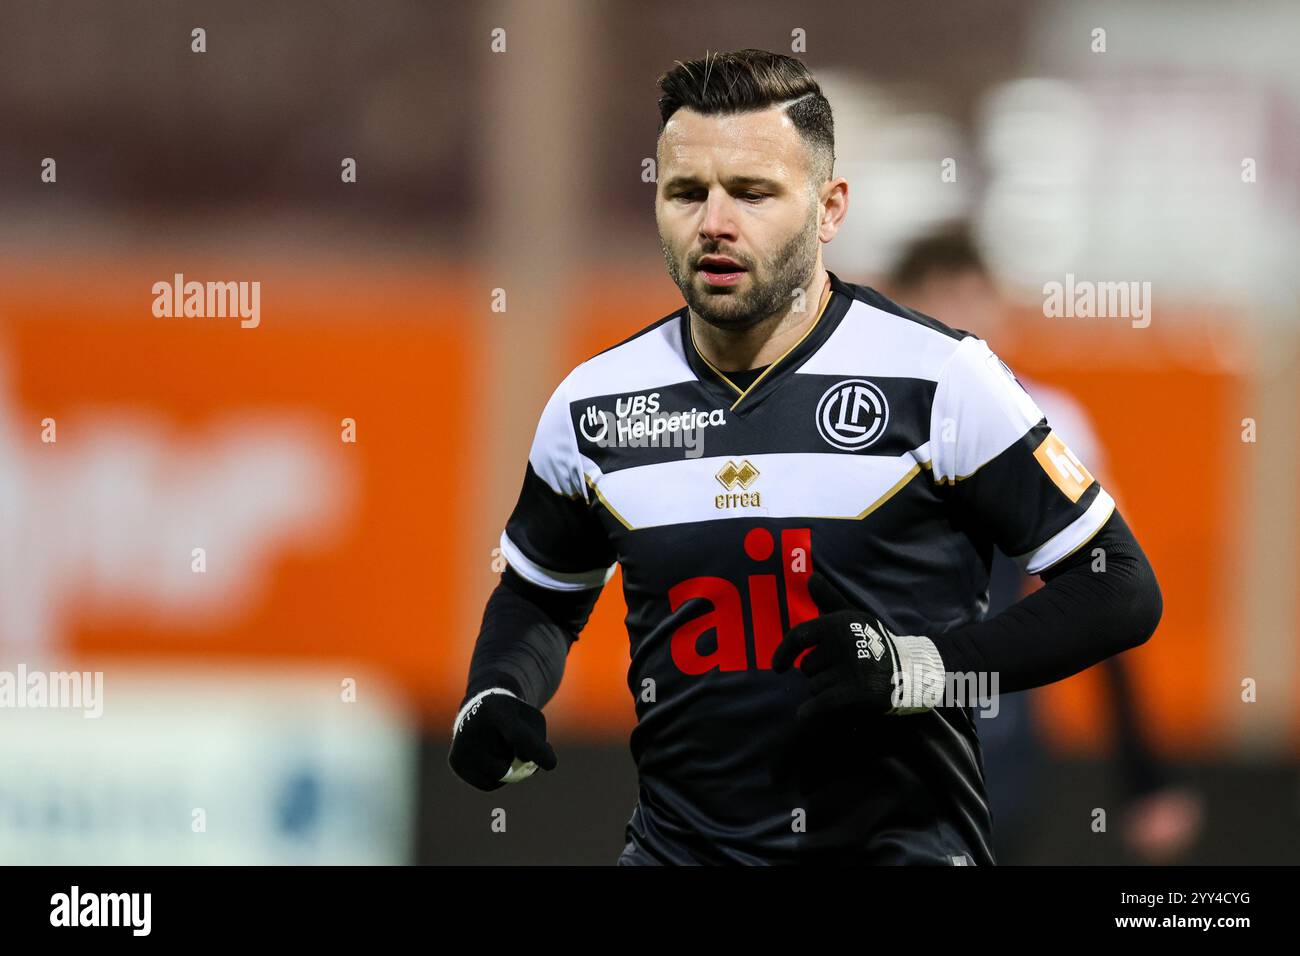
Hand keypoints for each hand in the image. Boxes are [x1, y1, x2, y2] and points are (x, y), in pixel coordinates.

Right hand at [447, 688, 557, 790]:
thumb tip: (526, 768)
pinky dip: (498, 777)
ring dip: (510, 768)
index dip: (535, 751)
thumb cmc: (513, 716)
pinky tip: (490, 756)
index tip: (551, 765)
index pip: (518, 735)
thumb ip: (538, 744)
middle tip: (512, 740)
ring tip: (500, 746)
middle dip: (521, 759)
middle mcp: (472, 727)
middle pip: (509, 763)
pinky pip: (488, 784)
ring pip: (500, 776)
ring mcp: (460, 746)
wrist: (479, 710)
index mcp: (495, 710)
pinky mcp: (455, 761)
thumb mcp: (532, 719)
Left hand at [771, 572, 945, 719]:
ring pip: (814, 686)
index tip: (778, 667)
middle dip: (817, 673)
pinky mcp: (858, 691)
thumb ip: (829, 600)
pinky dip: (811, 710)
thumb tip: (810, 577)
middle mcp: (844, 643)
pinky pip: (823, 703)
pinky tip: (804, 714)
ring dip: (824, 689)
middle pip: (807, 667)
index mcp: (839, 623)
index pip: (799, 636)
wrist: (910, 670)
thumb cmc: (875, 643)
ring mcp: (852, 668)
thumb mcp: (853, 617)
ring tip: (846, 684)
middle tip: (839, 672)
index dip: (784, 652)